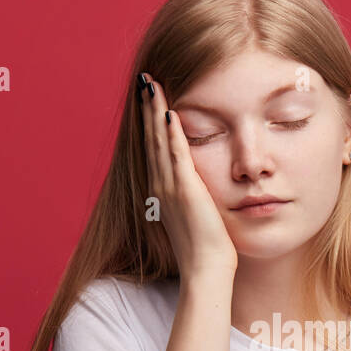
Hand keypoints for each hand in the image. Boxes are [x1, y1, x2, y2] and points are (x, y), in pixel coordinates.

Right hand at [137, 71, 237, 280]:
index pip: (154, 147)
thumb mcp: (195, 217)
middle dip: (147, 108)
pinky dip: (171, 133)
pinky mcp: (186, 191)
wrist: (205, 270)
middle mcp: (160, 186)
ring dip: (155, 111)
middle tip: (145, 80)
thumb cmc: (206, 249)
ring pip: (159, 141)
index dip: (150, 121)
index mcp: (162, 190)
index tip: (149, 98)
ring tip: (151, 85)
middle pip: (151, 138)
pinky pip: (177, 156)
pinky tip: (170, 112)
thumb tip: (195, 188)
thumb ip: (192, 197)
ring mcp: (170, 188)